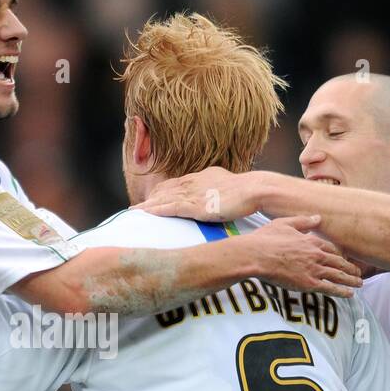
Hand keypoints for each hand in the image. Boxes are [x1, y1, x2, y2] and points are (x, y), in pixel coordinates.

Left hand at [137, 166, 254, 221]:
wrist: (255, 190)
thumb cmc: (247, 191)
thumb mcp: (228, 186)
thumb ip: (217, 190)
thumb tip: (215, 198)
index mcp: (202, 177)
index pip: (176, 184)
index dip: (162, 192)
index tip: (151, 198)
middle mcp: (194, 182)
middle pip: (165, 189)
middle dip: (150, 199)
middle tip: (136, 208)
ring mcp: (193, 193)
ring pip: (164, 198)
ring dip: (148, 205)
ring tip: (134, 212)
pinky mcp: (195, 205)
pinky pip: (170, 207)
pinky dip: (156, 210)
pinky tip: (145, 213)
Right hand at [247, 215, 363, 296]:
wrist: (256, 255)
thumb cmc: (266, 239)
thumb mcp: (285, 224)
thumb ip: (303, 221)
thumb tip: (318, 217)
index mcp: (311, 241)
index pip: (331, 248)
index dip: (339, 254)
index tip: (344, 258)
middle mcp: (316, 255)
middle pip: (339, 262)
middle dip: (350, 268)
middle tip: (358, 273)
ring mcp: (314, 269)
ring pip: (338, 275)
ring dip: (351, 280)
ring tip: (359, 284)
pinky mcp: (309, 283)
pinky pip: (330, 288)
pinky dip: (342, 291)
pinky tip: (350, 294)